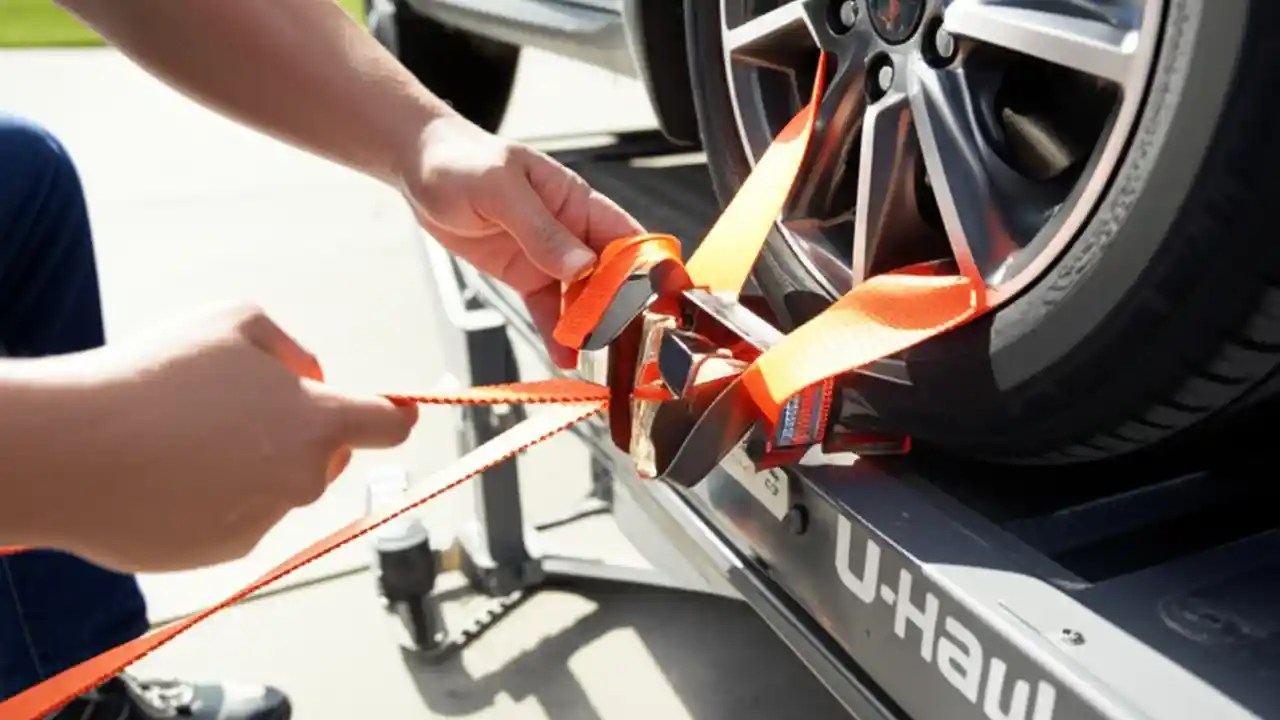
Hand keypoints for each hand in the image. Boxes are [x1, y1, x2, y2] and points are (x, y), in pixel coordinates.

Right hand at [57, 303, 417, 572]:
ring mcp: (263, 520)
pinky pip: (232, 518)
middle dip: (297, 436)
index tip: (398, 414)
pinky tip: (164, 475)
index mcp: (316, 422)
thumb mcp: (234, 323)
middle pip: (323, 458)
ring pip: (272, 488)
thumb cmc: (154, 378)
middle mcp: (302, 479)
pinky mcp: (222, 550)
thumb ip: (289, 348)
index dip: (394, 416)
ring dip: (245, 466)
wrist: (74, 453)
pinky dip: (209, 499)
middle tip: (233, 412)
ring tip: (180, 440)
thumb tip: (309, 375)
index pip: (385, 425)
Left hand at [399, 115, 645, 367]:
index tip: (662, 300)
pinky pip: (548, 309)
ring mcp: (549, 257)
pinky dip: (558, 334)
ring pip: (583, 299)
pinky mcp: (526, 277)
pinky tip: (566, 355)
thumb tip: (581, 267)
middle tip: (628, 342)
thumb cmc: (462, 161)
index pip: (627, 238)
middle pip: (612, 276)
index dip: (651, 268)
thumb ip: (540, 230)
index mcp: (577, 201)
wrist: (419, 169)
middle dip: (624, 309)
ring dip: (592, 327)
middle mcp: (572, 232)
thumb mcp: (501, 191)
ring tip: (599, 357)